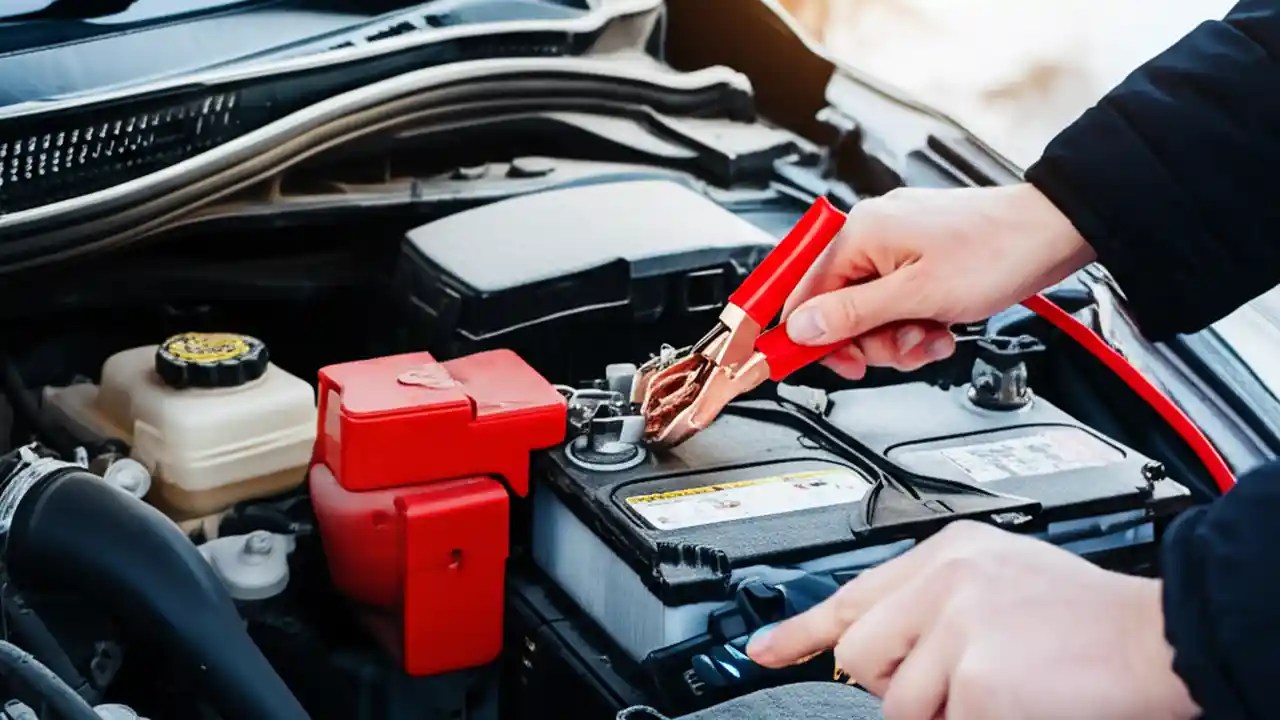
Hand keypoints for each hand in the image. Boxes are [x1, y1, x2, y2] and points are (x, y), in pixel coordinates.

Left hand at [746, 521, 1199, 719]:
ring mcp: (957, 628)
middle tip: (954, 682)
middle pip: (859, 655)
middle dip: (892, 684)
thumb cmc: (1088, 619)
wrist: (1158, 637)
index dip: (798, 629)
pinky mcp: (978, 679)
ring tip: (1002, 686)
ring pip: (898, 704)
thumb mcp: (999, 581)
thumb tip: (876, 646)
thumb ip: (934, 604)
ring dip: (942, 711)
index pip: (850, 594)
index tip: (762, 651)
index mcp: (946, 552)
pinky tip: (1017, 703)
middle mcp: (943, 581)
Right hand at [783, 184, 1094, 378]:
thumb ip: (852, 315)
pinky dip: (914, 321)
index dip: (802, 336)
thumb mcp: (917, 297)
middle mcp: (870, 232)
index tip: (799, 365)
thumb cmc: (997, 251)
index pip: (802, 293)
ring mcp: (895, 243)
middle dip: (868, 340)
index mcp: (859, 234)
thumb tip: (800, 328)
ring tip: (930, 336)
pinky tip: (939, 325)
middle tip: (897, 350)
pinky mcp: (918, 254)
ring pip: (869, 311)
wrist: (1053, 232)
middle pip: (837, 308)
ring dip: (897, 336)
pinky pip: (895, 299)